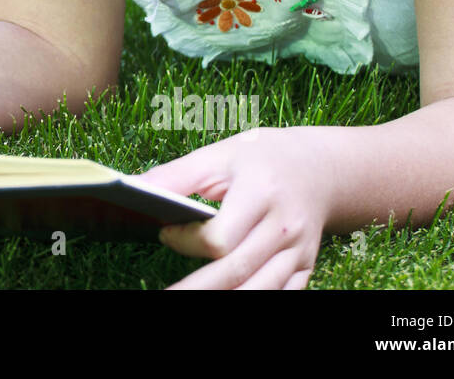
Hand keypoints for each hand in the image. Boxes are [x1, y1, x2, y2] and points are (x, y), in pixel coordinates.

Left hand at [136, 126, 331, 288]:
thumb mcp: (219, 155)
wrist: (318, 169)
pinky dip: (252, 299)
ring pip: (260, 290)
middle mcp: (284, 227)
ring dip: (224, 299)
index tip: (165, 233)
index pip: (221, 237)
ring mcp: (298, 252)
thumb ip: (177, 175)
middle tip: (166, 295)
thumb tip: (135, 188)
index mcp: (261, 193)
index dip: (187, 242)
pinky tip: (224, 298)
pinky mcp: (304, 267)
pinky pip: (282, 295)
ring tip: (186, 299)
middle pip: (236, 270)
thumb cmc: (261, 158)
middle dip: (197, 289)